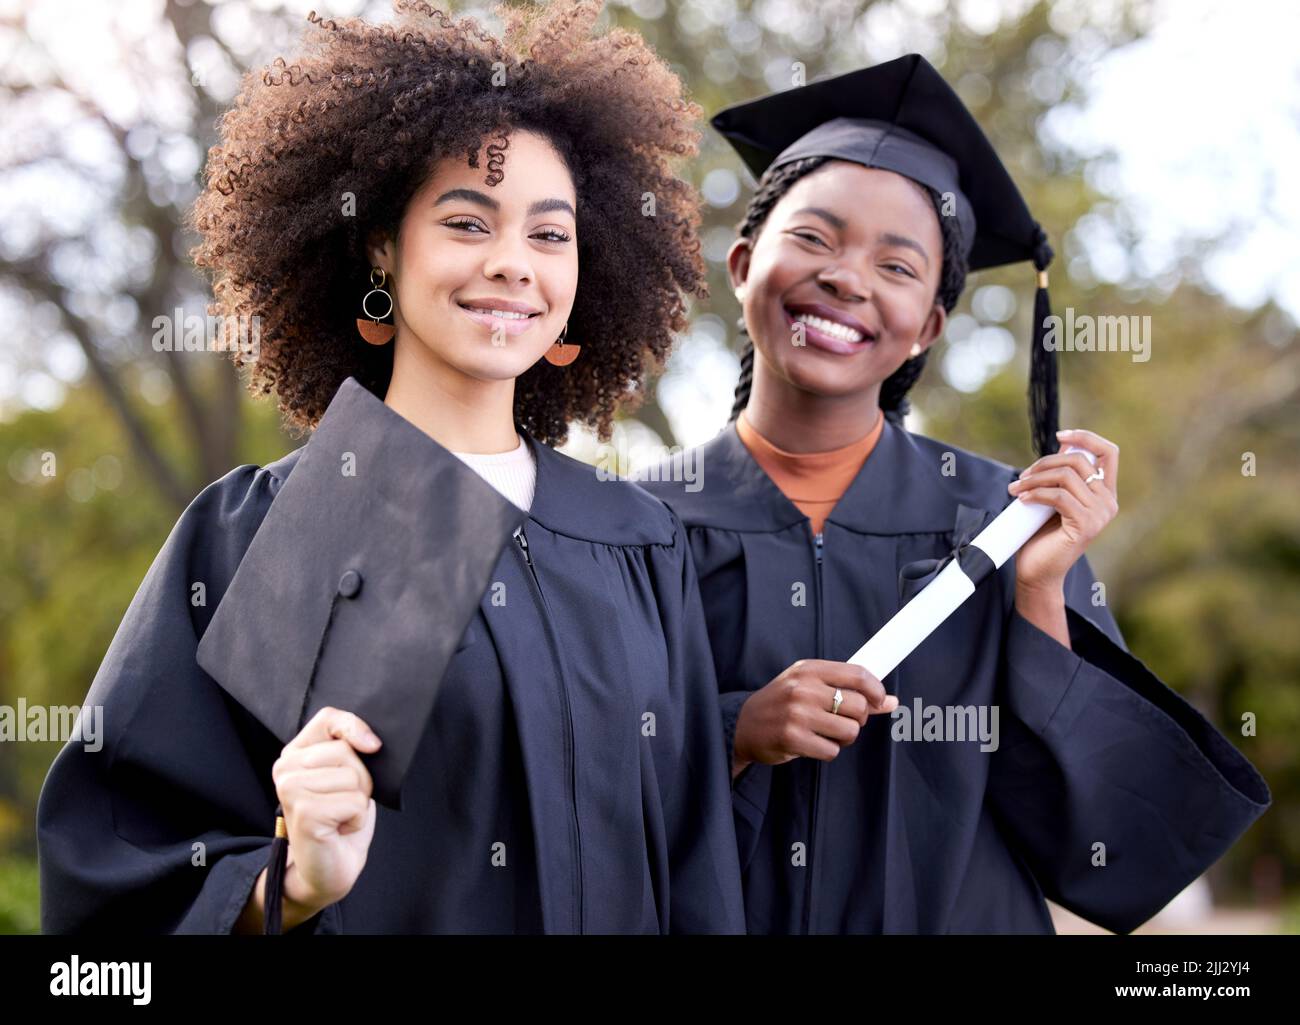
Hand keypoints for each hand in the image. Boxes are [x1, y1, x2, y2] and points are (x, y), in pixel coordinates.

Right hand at [271, 706, 380, 914]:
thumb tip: (371, 742)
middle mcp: (285, 767)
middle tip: (345, 802)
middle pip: (346, 751)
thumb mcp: (348, 776)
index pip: (329, 718)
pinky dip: (357, 818)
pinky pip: (354, 802)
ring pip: (353, 777)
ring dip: (359, 801)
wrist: (327, 869)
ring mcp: (291, 789)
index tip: (372, 746)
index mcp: (295, 752)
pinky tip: (339, 829)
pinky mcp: (305, 811)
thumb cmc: (340, 820)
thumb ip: (351, 750)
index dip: (355, 727)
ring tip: (341, 816)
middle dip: (361, 779)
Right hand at [732, 660, 896, 776]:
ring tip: (826, 733)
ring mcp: (797, 714)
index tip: (880, 700)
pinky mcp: (793, 738)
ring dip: (843, 738)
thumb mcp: (810, 687)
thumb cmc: (781, 703)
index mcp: (808, 669)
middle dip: (858, 718)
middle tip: (843, 721)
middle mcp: (803, 688)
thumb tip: (891, 701)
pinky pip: (832, 750)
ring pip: (850, 731)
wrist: (742, 725)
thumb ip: (849, 691)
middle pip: (859, 706)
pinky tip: (812, 743)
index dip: (876, 689)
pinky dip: (827, 751)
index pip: (857, 674)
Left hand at [1008, 427, 1119, 591]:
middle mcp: (1108, 502)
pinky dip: (1036, 494)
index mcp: (1105, 493)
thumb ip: (1062, 475)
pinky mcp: (1086, 525)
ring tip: (1016, 489)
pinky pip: (1058, 497)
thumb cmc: (1042, 536)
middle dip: (1045, 462)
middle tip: (1022, 476)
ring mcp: (1100, 515)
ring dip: (1034, 479)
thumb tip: (1063, 441)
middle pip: (1079, 460)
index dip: (1086, 437)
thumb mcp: (1054, 498)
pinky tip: (1021, 499)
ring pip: (1066, 477)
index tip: (1060, 434)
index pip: (1109, 452)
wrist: (1037, 572)